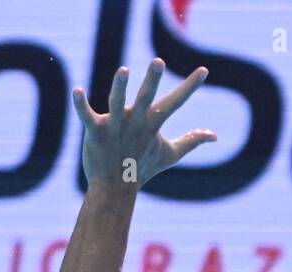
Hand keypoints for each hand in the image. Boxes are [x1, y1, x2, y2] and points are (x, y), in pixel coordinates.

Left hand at [72, 59, 216, 191]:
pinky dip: (80, 105)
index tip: (203, 70)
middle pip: (145, 98)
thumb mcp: (170, 154)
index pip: (175, 102)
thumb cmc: (142, 169)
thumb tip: (214, 136)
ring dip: (119, 88)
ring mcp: (115, 127)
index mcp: (152, 124)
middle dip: (151, 81)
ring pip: (117, 103)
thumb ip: (192, 141)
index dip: (190, 86)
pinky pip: (86, 116)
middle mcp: (135, 123)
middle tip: (158, 61)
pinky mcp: (95, 132)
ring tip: (123, 71)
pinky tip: (77, 91)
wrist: (114, 190)